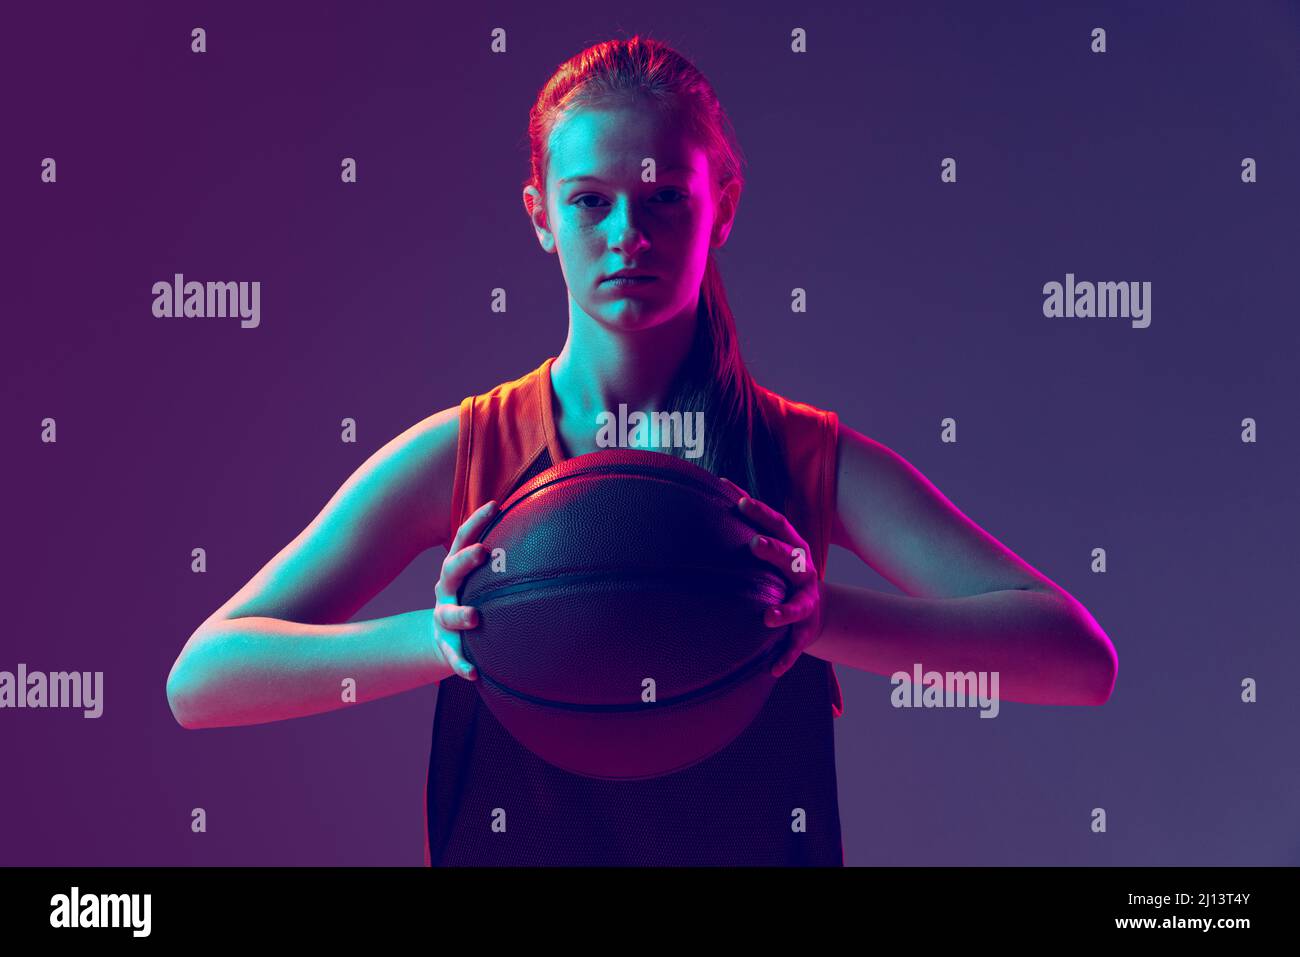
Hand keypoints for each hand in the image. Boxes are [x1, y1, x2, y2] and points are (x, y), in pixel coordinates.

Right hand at [431, 499, 499, 681]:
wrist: (447, 636)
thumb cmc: (475, 598)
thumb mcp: (482, 577)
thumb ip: (505, 558)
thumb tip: (546, 525)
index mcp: (456, 570)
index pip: (462, 539)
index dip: (476, 522)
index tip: (495, 505)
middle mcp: (446, 591)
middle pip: (450, 570)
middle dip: (465, 560)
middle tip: (483, 552)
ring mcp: (444, 618)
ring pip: (448, 614)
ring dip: (460, 614)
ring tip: (474, 617)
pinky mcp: (447, 645)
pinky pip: (452, 656)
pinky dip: (461, 664)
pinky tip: (474, 674)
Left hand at [719, 477, 825, 677]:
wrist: (812, 607)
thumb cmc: (780, 568)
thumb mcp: (771, 543)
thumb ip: (748, 518)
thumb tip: (719, 480)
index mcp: (793, 548)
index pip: (778, 525)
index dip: (760, 513)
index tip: (739, 501)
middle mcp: (803, 573)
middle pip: (790, 560)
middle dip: (775, 552)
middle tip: (754, 545)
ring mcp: (805, 603)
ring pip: (796, 607)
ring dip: (783, 612)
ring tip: (768, 618)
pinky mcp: (804, 631)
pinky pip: (795, 646)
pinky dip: (784, 658)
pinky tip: (772, 670)